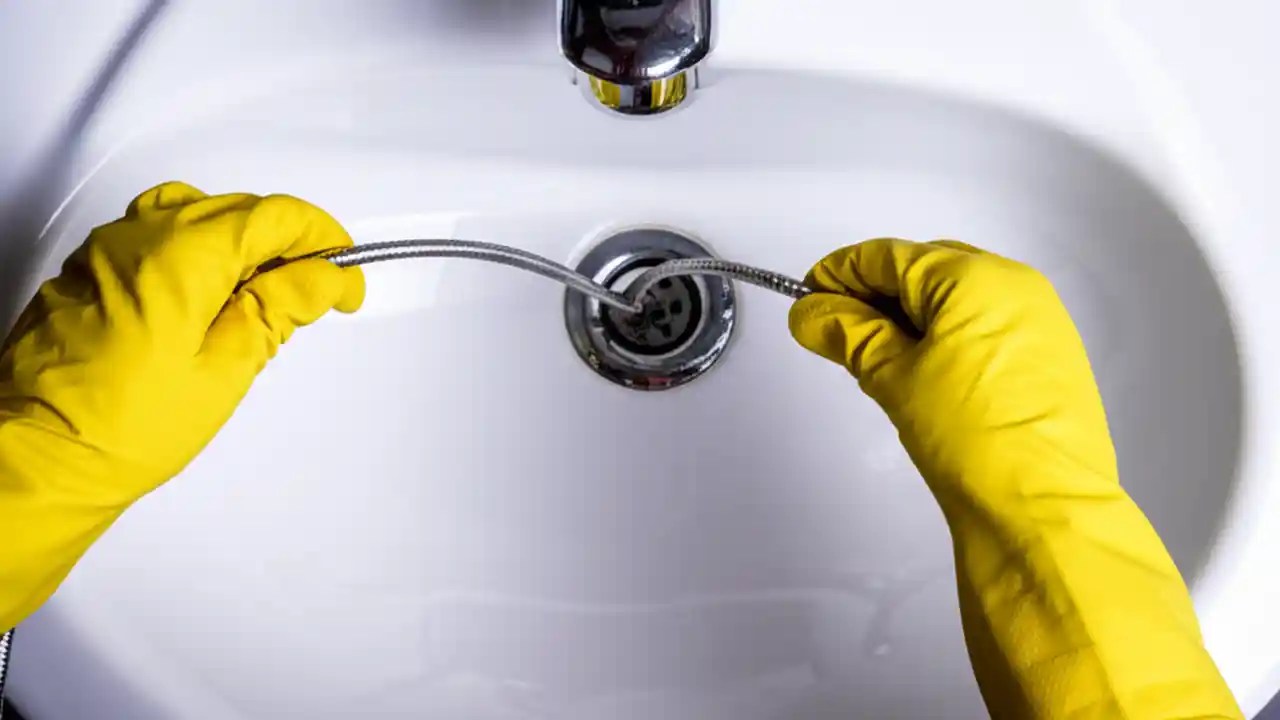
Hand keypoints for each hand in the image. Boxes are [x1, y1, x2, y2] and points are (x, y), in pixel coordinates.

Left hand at [0, 182, 363, 629]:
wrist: (39, 458)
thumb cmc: (120, 428)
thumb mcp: (226, 370)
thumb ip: (278, 310)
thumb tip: (324, 277)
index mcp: (183, 254)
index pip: (275, 217)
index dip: (323, 242)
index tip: (345, 280)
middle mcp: (140, 235)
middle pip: (237, 208)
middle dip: (287, 244)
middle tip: (317, 295)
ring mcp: (108, 248)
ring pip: (194, 211)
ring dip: (240, 242)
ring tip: (261, 295)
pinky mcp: (88, 269)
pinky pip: (154, 232)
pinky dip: (195, 250)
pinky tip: (207, 295)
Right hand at [789, 239, 1239, 717]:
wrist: (1042, 508)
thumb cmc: (974, 438)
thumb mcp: (893, 378)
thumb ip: (848, 334)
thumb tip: (812, 312)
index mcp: (977, 277)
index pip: (891, 256)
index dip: (841, 272)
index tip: (807, 295)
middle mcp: (1015, 286)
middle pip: (926, 270)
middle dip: (876, 293)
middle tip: (833, 326)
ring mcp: (1039, 320)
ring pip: (956, 299)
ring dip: (909, 316)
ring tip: (872, 354)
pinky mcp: (1048, 356)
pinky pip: (984, 326)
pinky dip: (945, 335)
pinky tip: (919, 369)